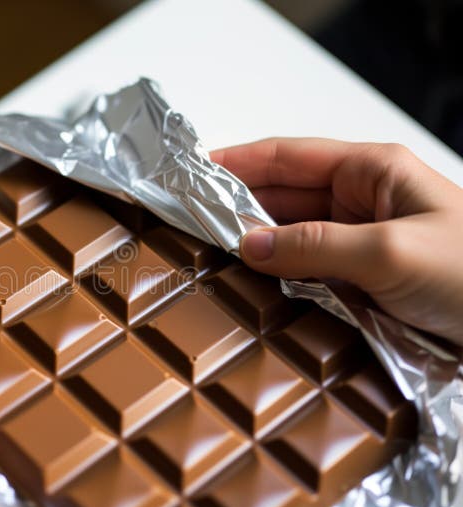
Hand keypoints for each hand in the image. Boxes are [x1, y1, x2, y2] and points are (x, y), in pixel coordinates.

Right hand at [211, 138, 462, 346]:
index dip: (236, 162)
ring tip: (207, 253)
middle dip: (237, 207)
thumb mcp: (389, 252)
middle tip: (189, 224)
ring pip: (291, 232)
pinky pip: (306, 264)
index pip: (287, 156)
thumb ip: (314, 246)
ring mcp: (359, 237)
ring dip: (254, 242)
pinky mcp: (361, 273)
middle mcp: (360, 199)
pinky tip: (249, 279)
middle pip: (283, 194)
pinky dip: (277, 270)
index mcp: (370, 170)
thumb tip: (248, 245)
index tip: (191, 173)